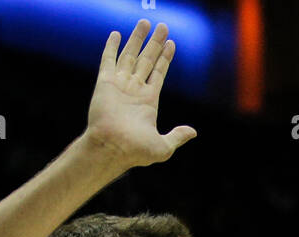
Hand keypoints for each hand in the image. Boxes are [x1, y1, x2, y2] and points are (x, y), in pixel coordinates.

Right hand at [84, 20, 196, 169]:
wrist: (112, 148)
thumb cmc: (136, 151)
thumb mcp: (163, 147)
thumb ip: (177, 137)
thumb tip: (193, 132)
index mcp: (148, 102)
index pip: (158, 74)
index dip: (165, 59)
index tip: (171, 44)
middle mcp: (134, 90)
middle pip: (147, 60)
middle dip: (155, 43)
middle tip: (163, 27)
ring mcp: (120, 85)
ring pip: (131, 55)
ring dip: (138, 39)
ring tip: (146, 22)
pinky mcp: (105, 83)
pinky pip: (108, 60)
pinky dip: (112, 47)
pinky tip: (116, 35)